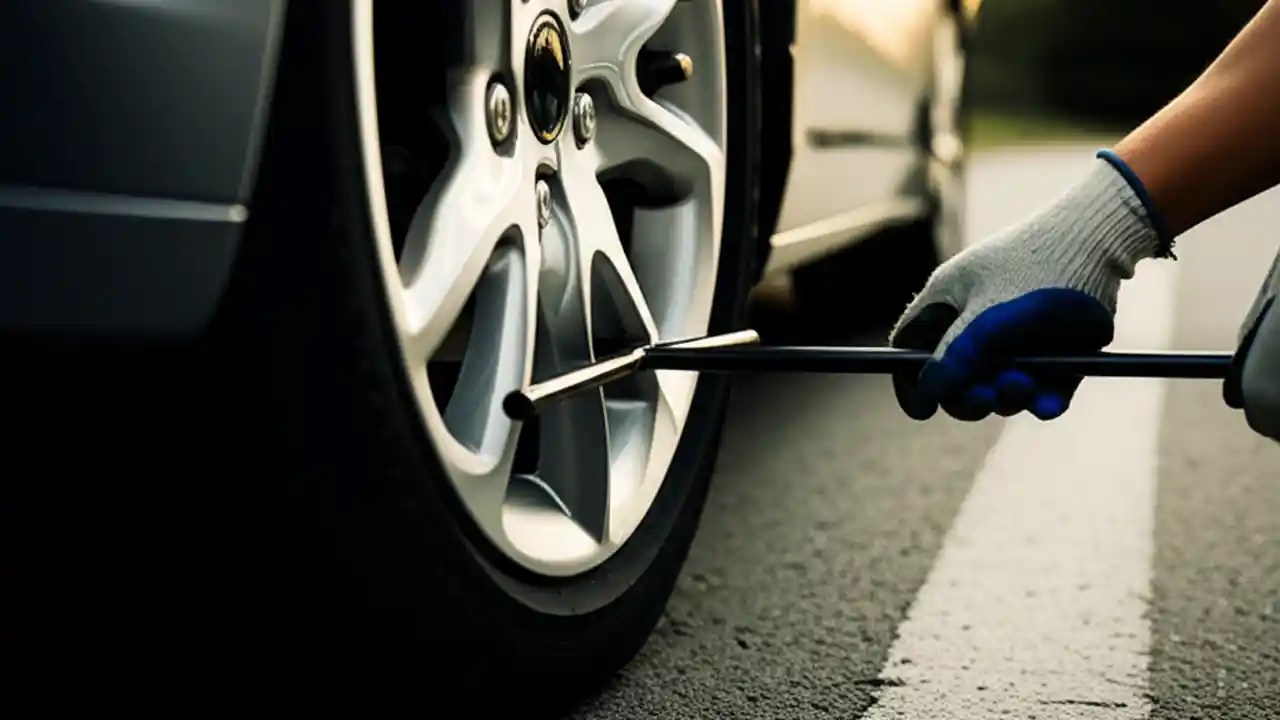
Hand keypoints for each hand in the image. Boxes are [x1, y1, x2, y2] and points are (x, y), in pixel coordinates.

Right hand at [890, 157, 1163, 421]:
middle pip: (957, 378)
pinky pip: (1044, 390)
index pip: (913, 346)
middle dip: (968, 395)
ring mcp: (1020, 339)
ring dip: (1009, 397)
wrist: (1103, 241)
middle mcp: (979, 321)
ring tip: (1025, 383)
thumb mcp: (988, 317)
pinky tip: (1049, 402)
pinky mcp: (1059, 352)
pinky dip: (1045, 399)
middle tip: (985, 398)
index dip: (912, 379)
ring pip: (1002, 389)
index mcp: (949, 301)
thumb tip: (926, 392)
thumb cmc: (1035, 269)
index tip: (924, 410)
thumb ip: (954, 358)